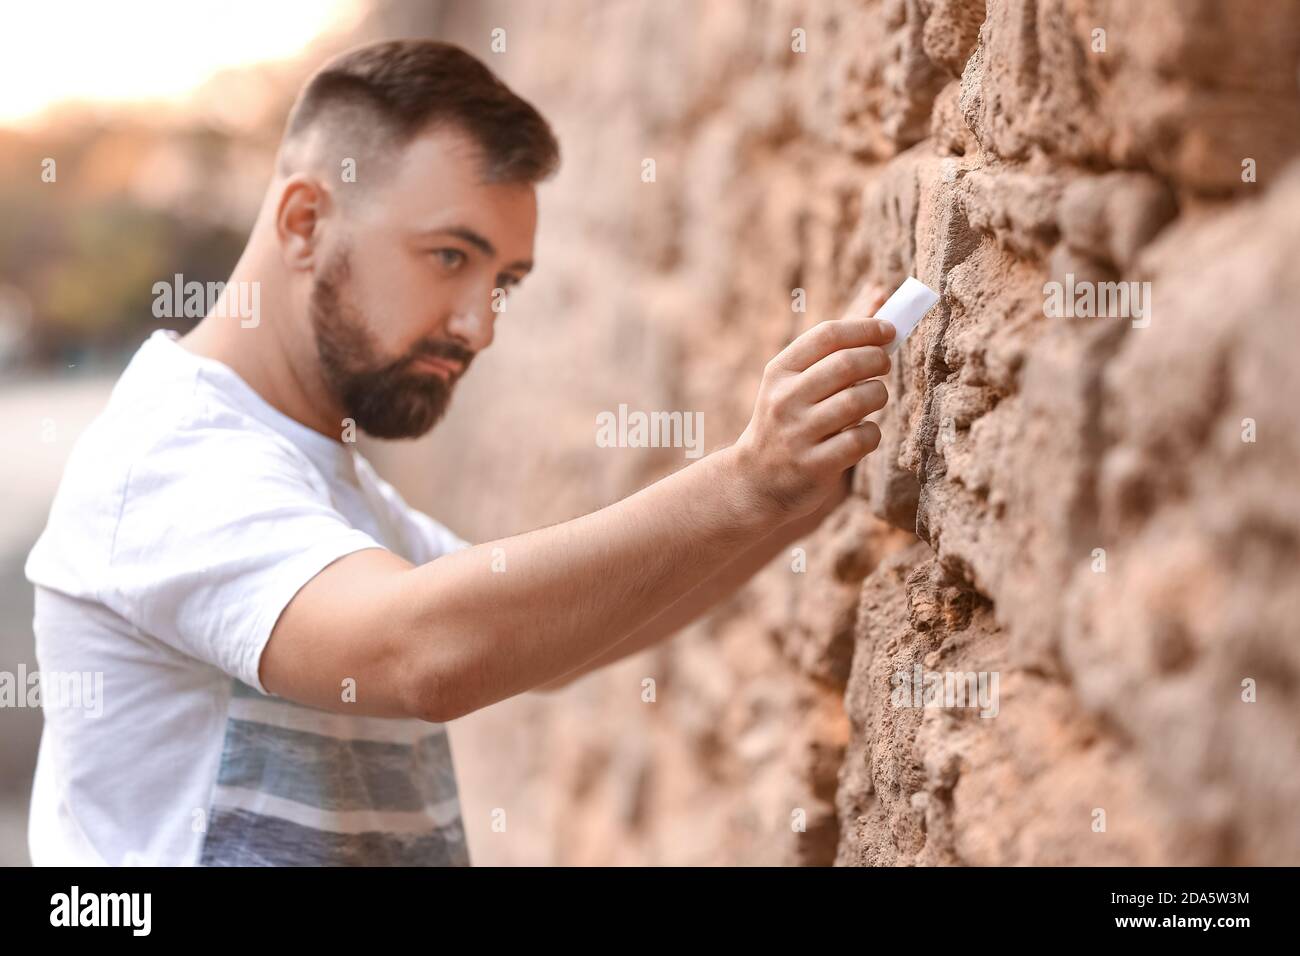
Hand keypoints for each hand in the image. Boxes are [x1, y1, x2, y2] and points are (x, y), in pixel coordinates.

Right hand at [732, 304, 894, 522]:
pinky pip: (862, 439)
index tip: (888, 330)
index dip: (865, 328)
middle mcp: (785, 399)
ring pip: (859, 400)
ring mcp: (798, 434)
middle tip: (884, 364)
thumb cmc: (789, 419)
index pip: (827, 335)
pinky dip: (872, 433)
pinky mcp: (814, 465)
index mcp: (780, 371)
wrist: (756, 480)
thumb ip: (838, 342)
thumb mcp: (797, 379)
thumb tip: (881, 294)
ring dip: (878, 395)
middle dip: (878, 359)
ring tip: (874, 398)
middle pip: (848, 364)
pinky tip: (862, 434)